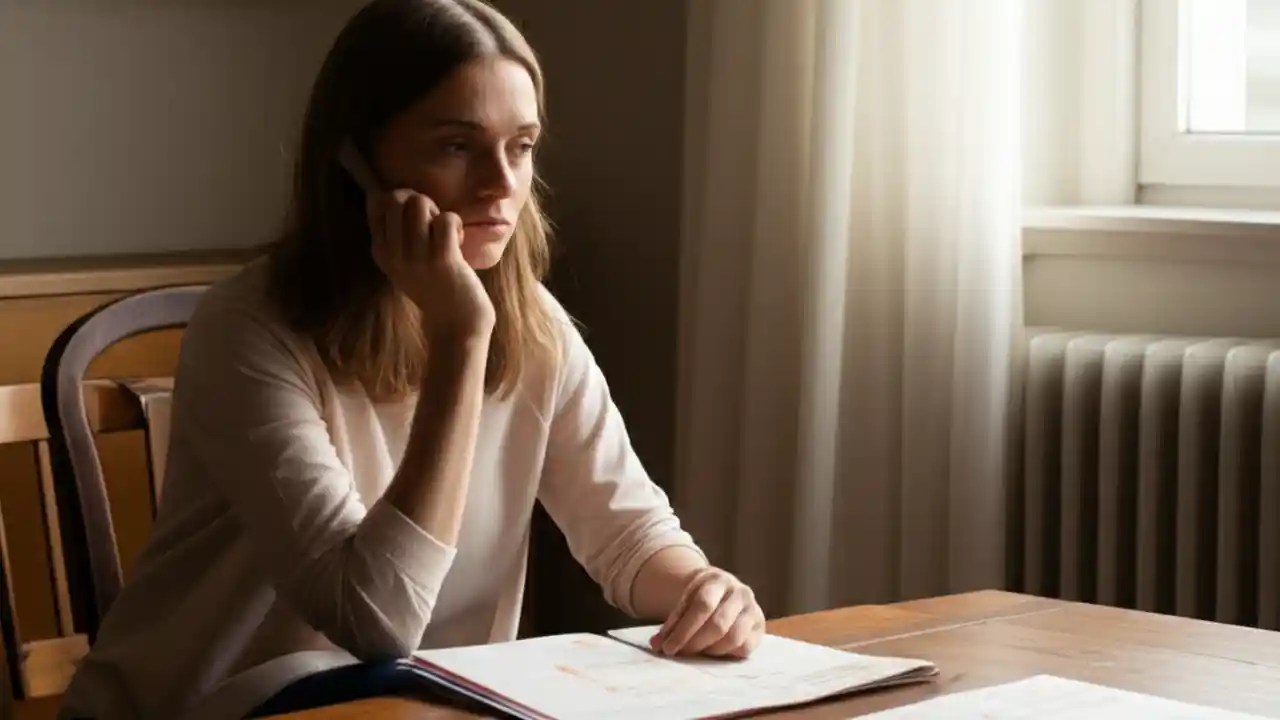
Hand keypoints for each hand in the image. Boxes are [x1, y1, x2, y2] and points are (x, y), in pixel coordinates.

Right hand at [367, 189, 495, 343]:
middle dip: (419, 200)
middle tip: (433, 224)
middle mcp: (393, 254)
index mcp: (380, 251)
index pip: (375, 202)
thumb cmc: (435, 287)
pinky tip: (458, 242)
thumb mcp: (403, 262)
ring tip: (445, 233)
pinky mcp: (442, 261)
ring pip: (420, 203)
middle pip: (396, 197)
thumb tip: (391, 193)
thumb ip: (395, 232)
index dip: (399, 198)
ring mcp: (417, 258)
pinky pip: (446, 219)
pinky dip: (455, 224)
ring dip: (438, 212)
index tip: (415, 218)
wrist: (456, 324)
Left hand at [650, 567, 764, 658]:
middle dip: (694, 643)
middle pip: (717, 624)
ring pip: (732, 638)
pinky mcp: (760, 626)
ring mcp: (753, 609)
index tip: (667, 647)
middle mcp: (740, 592)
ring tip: (696, 651)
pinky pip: (744, 648)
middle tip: (678, 653)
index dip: (684, 629)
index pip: (702, 605)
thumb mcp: (686, 600)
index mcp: (718, 580)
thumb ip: (672, 621)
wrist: (724, 588)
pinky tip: (713, 651)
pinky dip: (726, 654)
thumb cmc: (701, 598)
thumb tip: (656, 644)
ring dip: (710, 650)